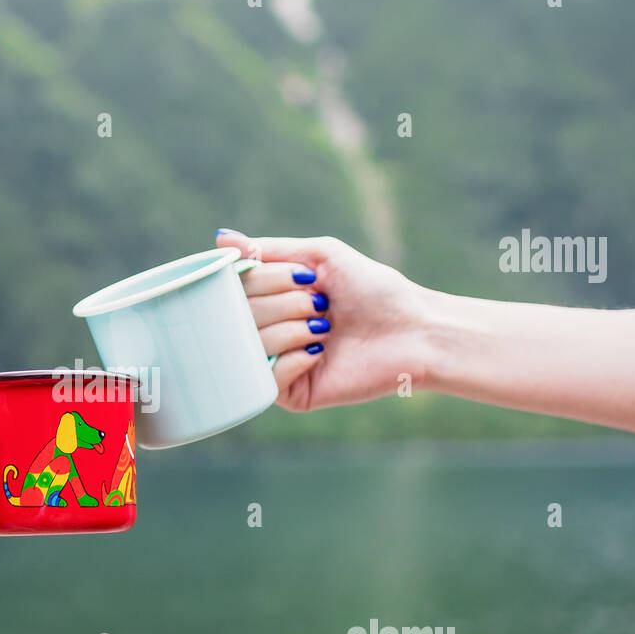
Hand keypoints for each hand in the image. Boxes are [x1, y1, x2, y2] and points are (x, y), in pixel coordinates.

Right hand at [217, 229, 431, 411]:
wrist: (413, 329)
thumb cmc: (372, 289)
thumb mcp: (320, 256)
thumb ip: (268, 250)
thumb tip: (221, 238)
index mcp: (269, 300)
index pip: (235, 288)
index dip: (266, 279)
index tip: (306, 277)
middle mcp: (267, 332)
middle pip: (239, 316)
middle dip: (286, 303)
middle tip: (322, 306)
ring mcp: (277, 365)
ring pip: (252, 345)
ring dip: (294, 329)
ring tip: (326, 329)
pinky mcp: (293, 395)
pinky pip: (268, 378)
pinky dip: (295, 358)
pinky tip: (321, 354)